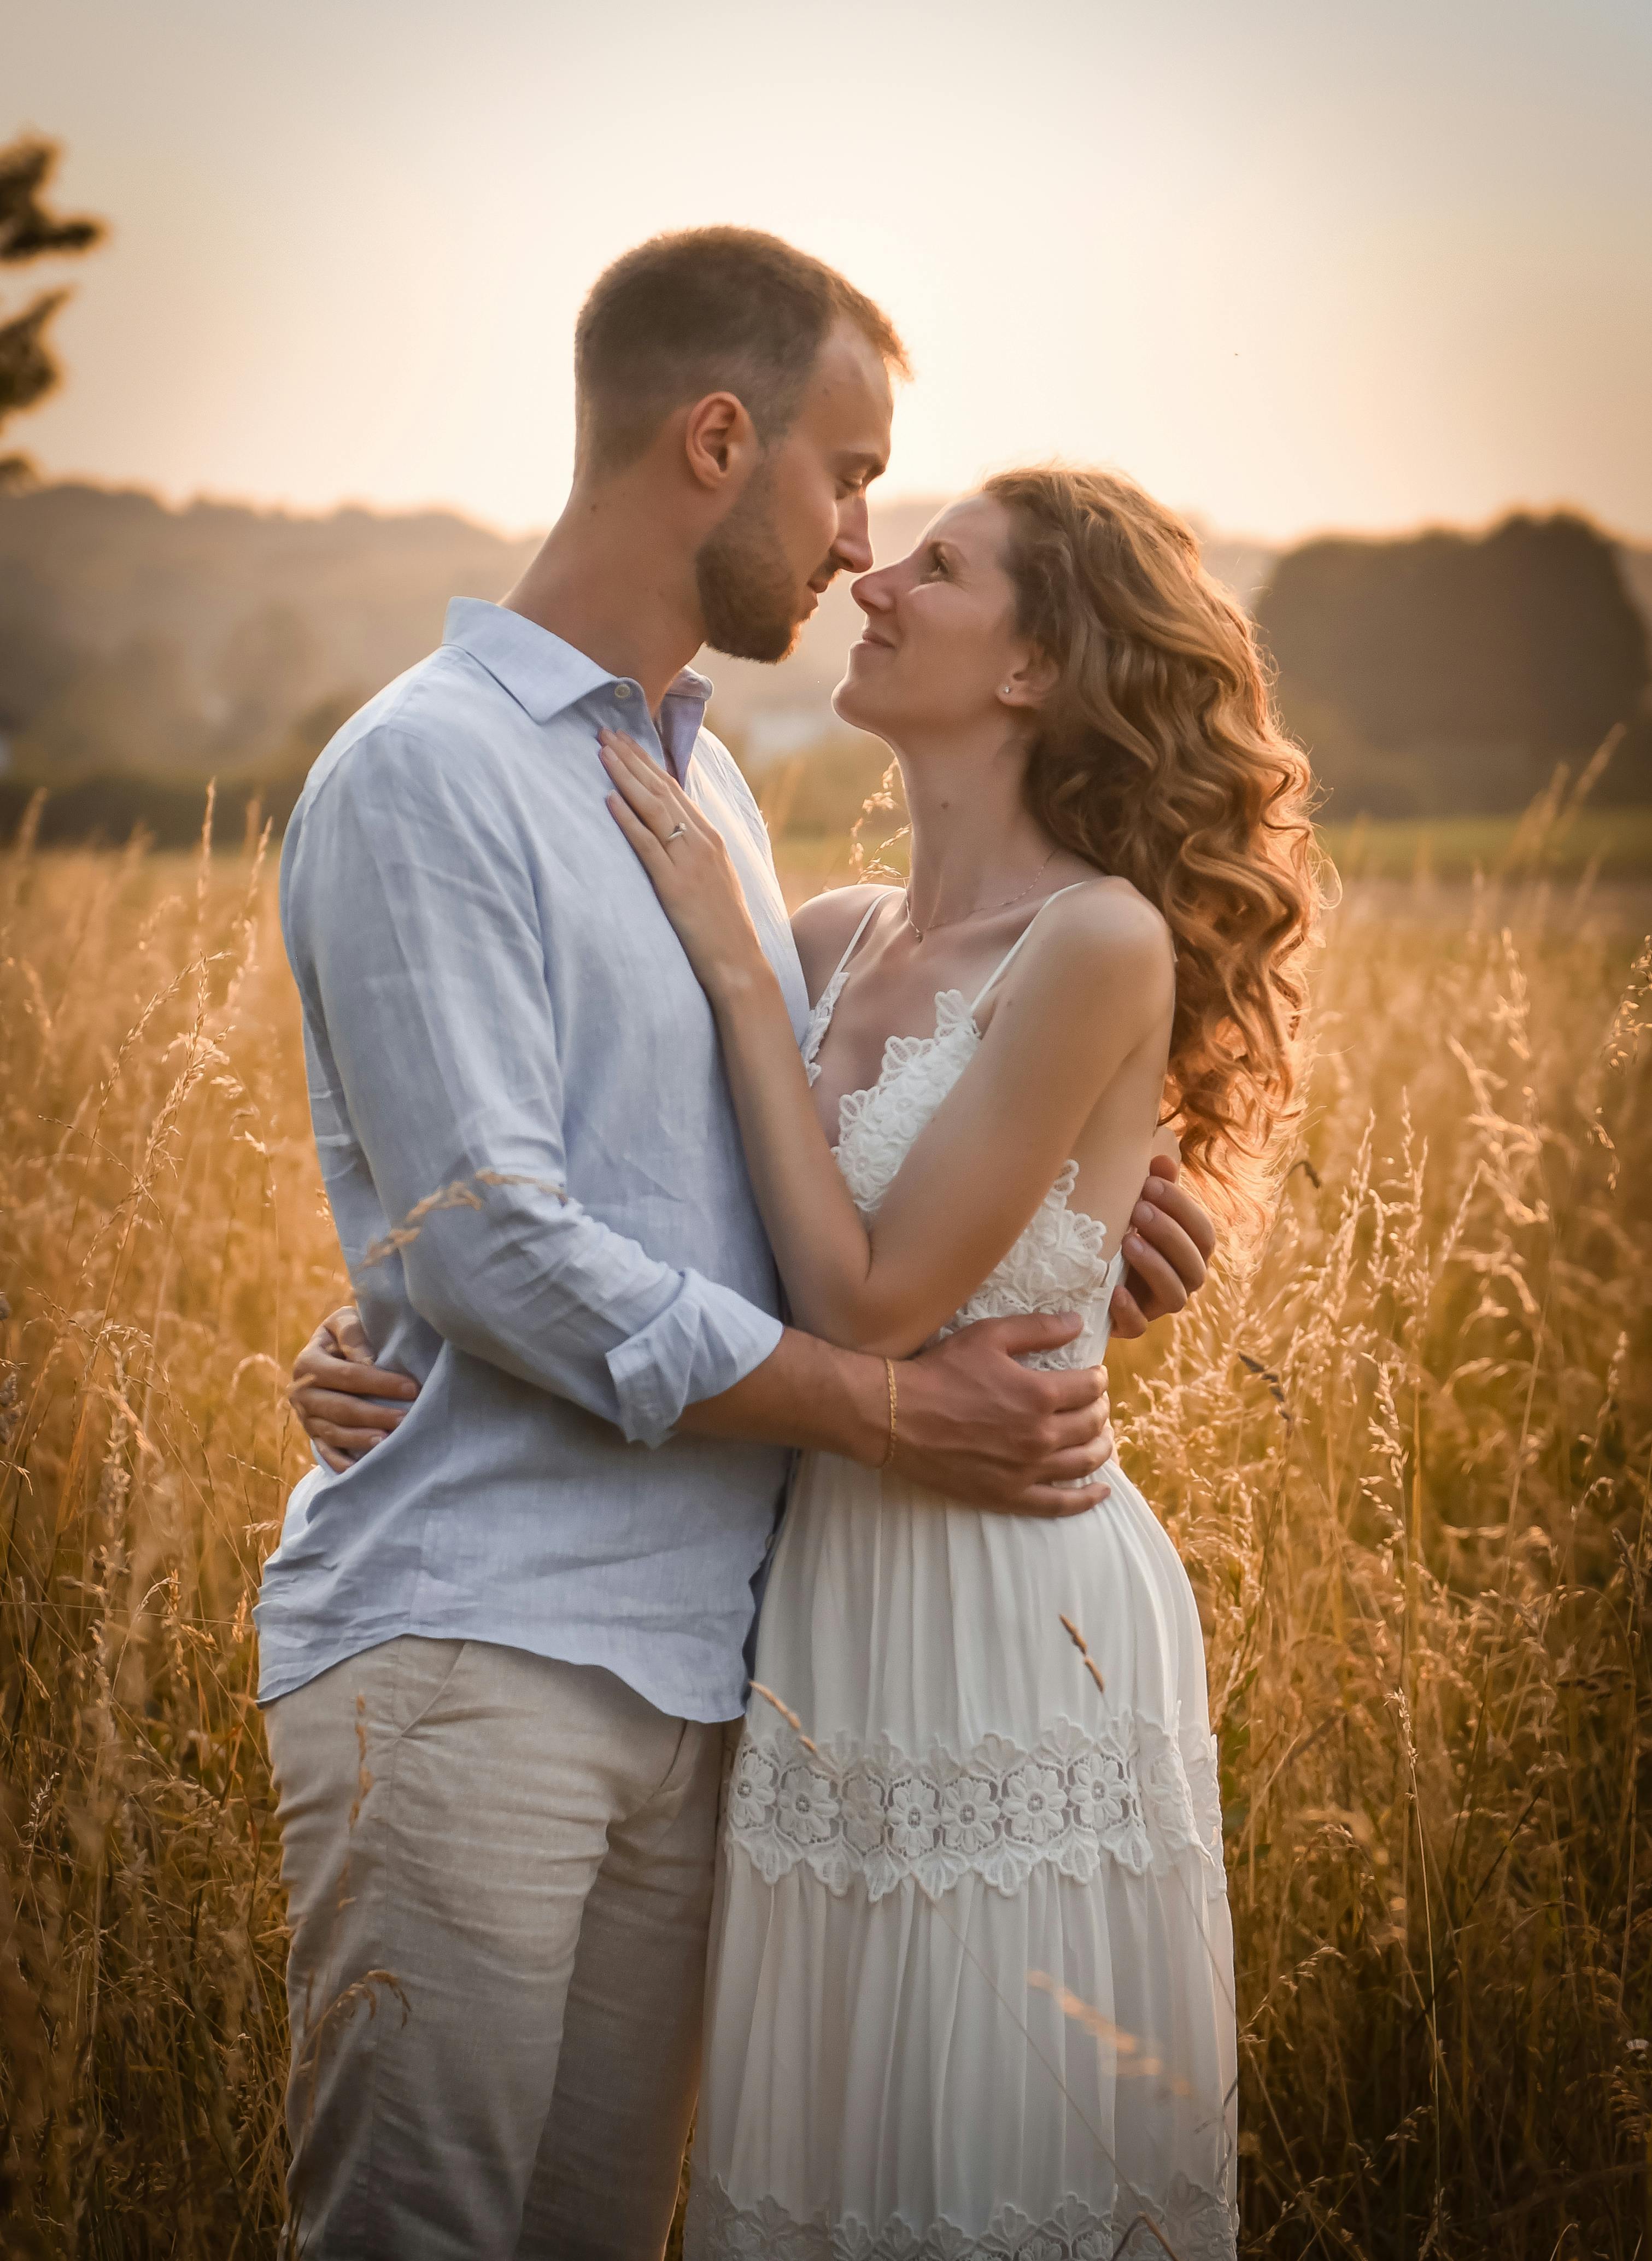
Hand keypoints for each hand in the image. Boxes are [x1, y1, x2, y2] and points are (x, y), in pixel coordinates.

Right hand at [287, 1305, 418, 1472]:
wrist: (328, 1353)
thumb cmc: (346, 1335)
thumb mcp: (344, 1322)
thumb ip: (353, 1335)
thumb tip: (368, 1361)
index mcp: (308, 1362)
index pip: (348, 1375)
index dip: (380, 1383)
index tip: (412, 1388)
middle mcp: (301, 1393)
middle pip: (341, 1408)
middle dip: (376, 1415)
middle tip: (406, 1420)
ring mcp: (305, 1417)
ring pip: (334, 1432)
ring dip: (362, 1439)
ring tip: (388, 1443)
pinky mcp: (313, 1435)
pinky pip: (326, 1452)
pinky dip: (342, 1463)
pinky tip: (361, 1470)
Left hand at [600, 729, 768, 997]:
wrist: (738, 962)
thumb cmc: (723, 927)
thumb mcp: (713, 879)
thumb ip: (694, 852)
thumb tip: (672, 835)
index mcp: (711, 837)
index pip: (674, 789)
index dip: (647, 762)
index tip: (625, 740)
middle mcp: (702, 841)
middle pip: (661, 789)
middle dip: (631, 757)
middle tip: (605, 730)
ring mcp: (689, 861)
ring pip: (653, 808)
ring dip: (625, 777)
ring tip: (602, 751)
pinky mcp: (675, 884)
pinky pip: (647, 845)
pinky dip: (627, 820)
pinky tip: (608, 800)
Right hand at [894, 1313, 1114, 1517]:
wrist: (896, 1417)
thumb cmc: (940, 1372)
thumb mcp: (988, 1336)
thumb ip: (1038, 1330)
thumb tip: (1078, 1323)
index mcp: (1039, 1394)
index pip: (1090, 1387)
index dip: (1097, 1379)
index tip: (1093, 1375)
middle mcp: (1041, 1435)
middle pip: (1092, 1424)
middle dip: (1100, 1410)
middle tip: (1095, 1403)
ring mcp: (1027, 1470)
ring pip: (1084, 1462)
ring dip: (1101, 1447)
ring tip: (1102, 1438)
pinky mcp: (1009, 1495)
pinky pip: (1059, 1504)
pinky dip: (1086, 1499)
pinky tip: (1101, 1491)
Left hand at [1108, 1151, 1215, 1339]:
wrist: (1086, 1273)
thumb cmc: (1122, 1232)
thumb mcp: (1137, 1209)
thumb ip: (1154, 1186)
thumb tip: (1161, 1159)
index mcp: (1191, 1251)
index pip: (1203, 1232)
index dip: (1183, 1208)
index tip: (1150, 1184)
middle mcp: (1183, 1280)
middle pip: (1193, 1264)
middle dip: (1169, 1234)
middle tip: (1138, 1209)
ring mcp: (1158, 1306)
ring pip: (1175, 1296)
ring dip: (1155, 1267)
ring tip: (1128, 1241)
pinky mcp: (1131, 1326)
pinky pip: (1139, 1326)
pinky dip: (1129, 1310)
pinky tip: (1115, 1290)